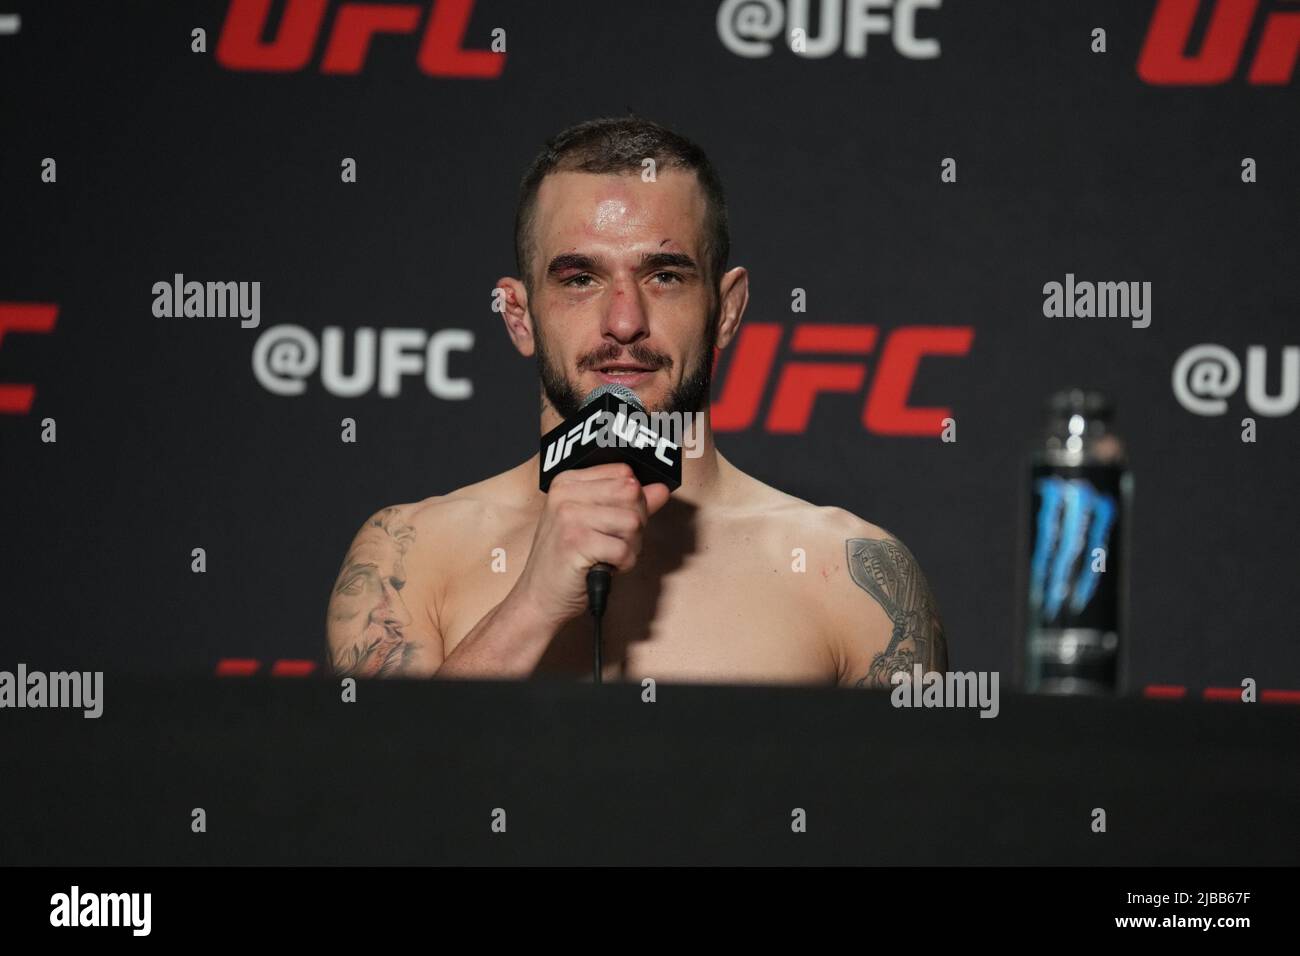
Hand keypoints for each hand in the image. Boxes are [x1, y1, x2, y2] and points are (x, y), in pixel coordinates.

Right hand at [509, 463, 670, 626]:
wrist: (538, 598)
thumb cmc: (567, 561)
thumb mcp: (596, 524)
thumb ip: (629, 503)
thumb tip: (661, 488)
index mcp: (568, 482)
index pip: (624, 473)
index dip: (633, 500)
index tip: (616, 521)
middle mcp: (565, 494)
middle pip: (632, 494)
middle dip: (635, 524)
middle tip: (614, 543)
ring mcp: (568, 517)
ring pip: (633, 522)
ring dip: (631, 547)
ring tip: (609, 556)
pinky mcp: (575, 542)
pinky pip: (625, 550)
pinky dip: (624, 564)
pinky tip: (606, 567)